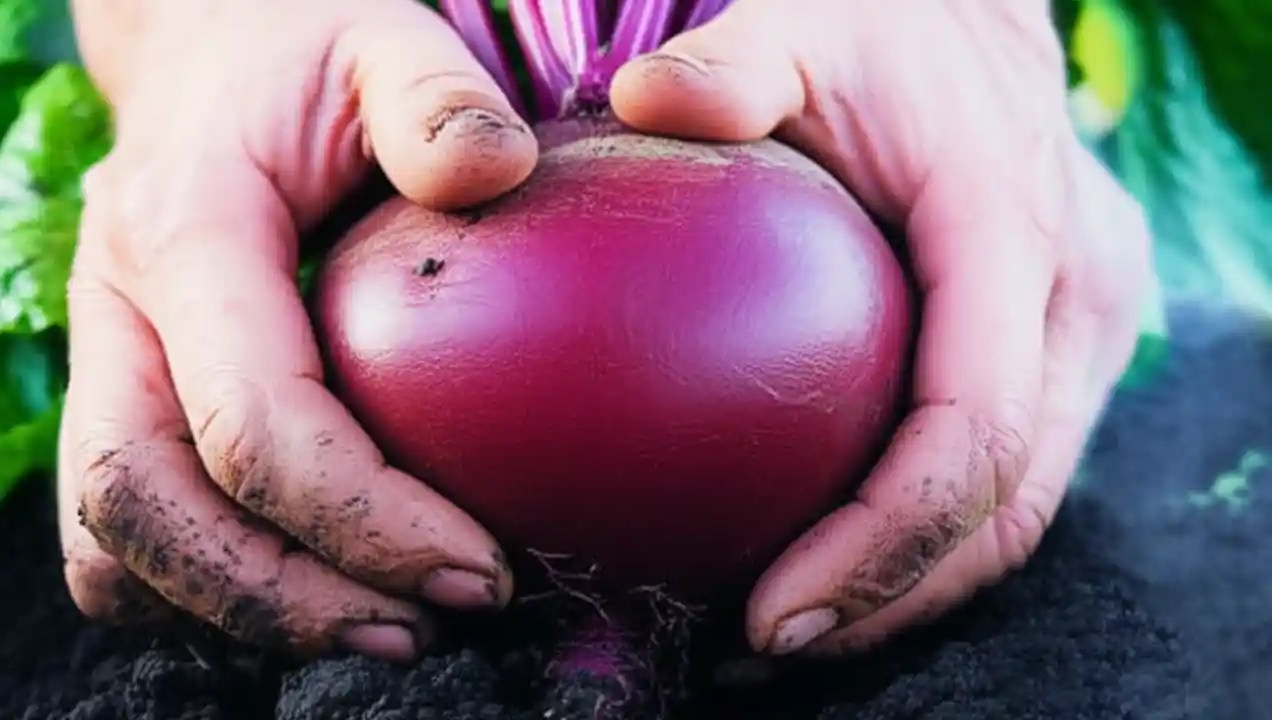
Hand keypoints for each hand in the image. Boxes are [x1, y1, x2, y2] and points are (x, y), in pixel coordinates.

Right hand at [58, 0, 536, 660]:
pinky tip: (316, 592)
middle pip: (151, 505)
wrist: (218, 43)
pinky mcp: (124, 388)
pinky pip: (122, 530)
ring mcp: (107, 354)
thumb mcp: (386, 41)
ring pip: (117, 538)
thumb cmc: (314, 47)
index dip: (361, 519)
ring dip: (242, 611)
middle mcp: (119, 306)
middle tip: (431, 627)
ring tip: (387, 631)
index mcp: (185, 230)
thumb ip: (436, 100)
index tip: (482, 568)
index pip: (249, 419)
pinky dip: (203, 590)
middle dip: (290, 597)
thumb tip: (497, 173)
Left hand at [610, 0, 1151, 653]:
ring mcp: (1083, 332)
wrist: (969, 21)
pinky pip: (1005, 469)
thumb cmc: (881, 29)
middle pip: (1009, 504)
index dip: (882, 545)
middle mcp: (1076, 300)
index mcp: (1015, 235)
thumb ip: (731, 70)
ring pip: (1019, 506)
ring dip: (915, 587)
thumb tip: (637, 103)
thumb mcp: (804, 28)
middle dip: (895, 597)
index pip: (970, 432)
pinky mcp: (1062, 350)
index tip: (775, 609)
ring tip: (796, 625)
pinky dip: (927, 534)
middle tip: (766, 640)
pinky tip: (835, 558)